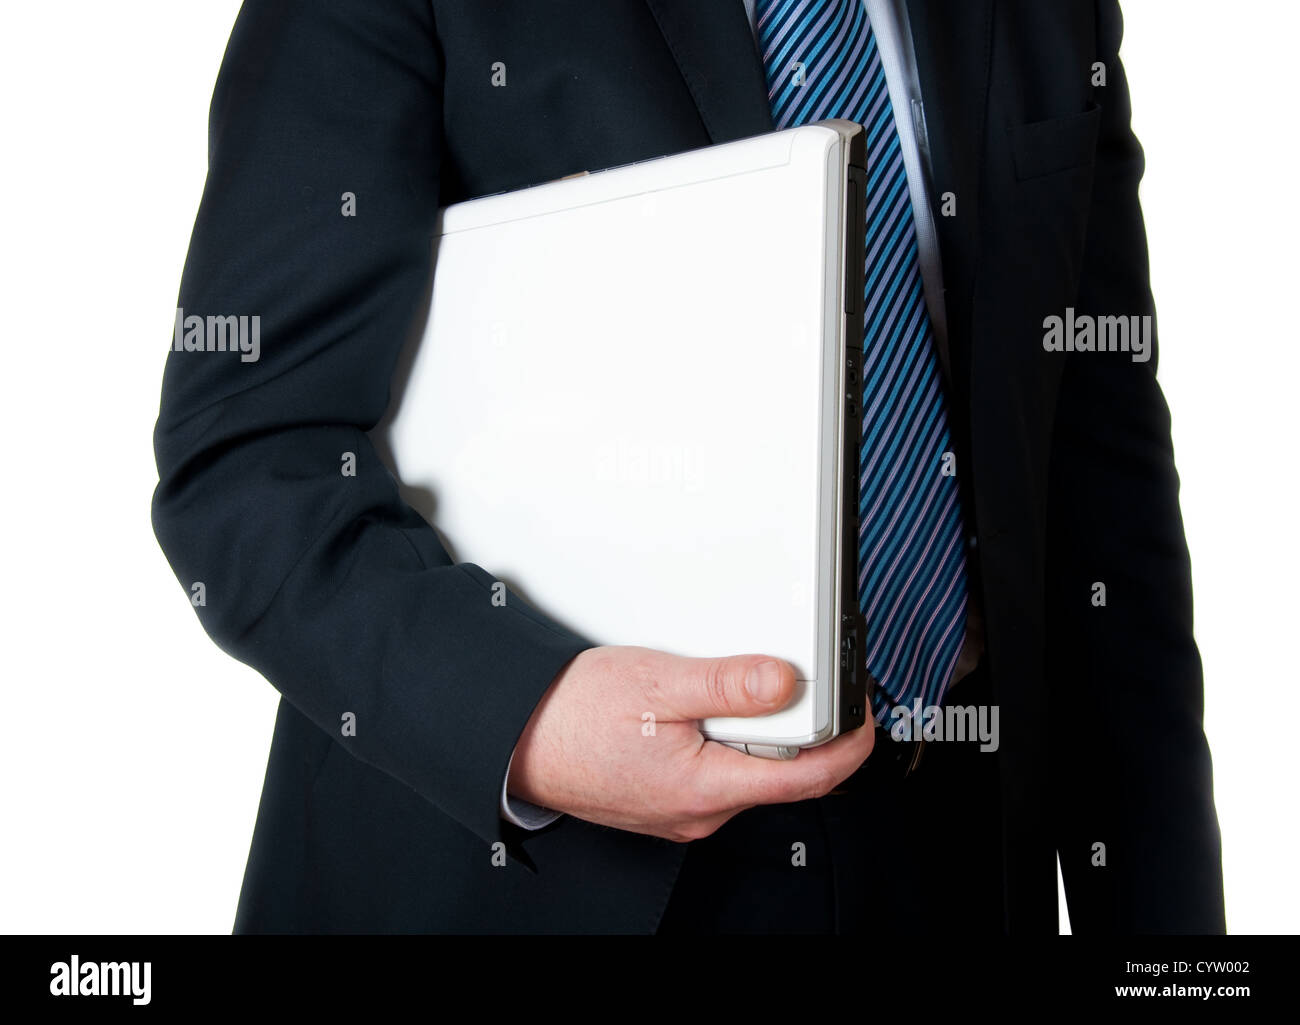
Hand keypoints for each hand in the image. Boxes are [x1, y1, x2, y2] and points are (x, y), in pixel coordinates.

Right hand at [507, 645, 874, 840]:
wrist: (517, 739)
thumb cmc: (572, 716)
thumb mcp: (659, 684)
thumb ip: (729, 685)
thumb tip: (786, 681)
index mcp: (708, 788)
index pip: (811, 776)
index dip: (850, 742)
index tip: (865, 709)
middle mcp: (702, 811)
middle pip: (784, 772)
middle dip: (802, 727)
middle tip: (800, 676)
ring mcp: (684, 809)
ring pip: (750, 770)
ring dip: (761, 731)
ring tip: (737, 686)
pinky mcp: (669, 798)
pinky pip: (720, 771)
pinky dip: (729, 740)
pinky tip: (705, 708)